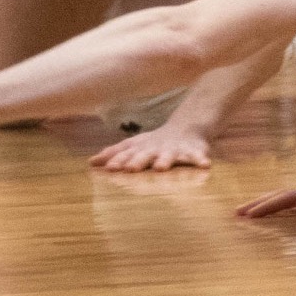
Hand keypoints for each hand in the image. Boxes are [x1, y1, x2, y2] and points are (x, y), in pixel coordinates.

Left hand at [90, 122, 212, 171]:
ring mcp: (175, 149)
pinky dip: (201, 160)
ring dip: (165, 160)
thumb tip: (90, 162)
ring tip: (160, 167)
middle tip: (129, 169)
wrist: (187, 125)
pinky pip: (199, 156)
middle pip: (145, 155)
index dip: (118, 160)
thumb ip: (114, 153)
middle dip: (137, 161)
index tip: (107, 168)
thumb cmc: (155, 142)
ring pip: (170, 156)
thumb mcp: (135, 145)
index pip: (126, 154)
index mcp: (141, 148)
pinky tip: (205, 166)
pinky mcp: (195, 150)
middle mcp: (156, 148)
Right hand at [236, 172, 295, 217]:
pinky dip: (288, 203)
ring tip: (255, 210)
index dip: (268, 207)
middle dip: (261, 203)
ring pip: (292, 195)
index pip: (290, 198)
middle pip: (285, 194)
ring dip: (272, 202)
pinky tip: (288, 208)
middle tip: (238, 212)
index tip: (247, 215)